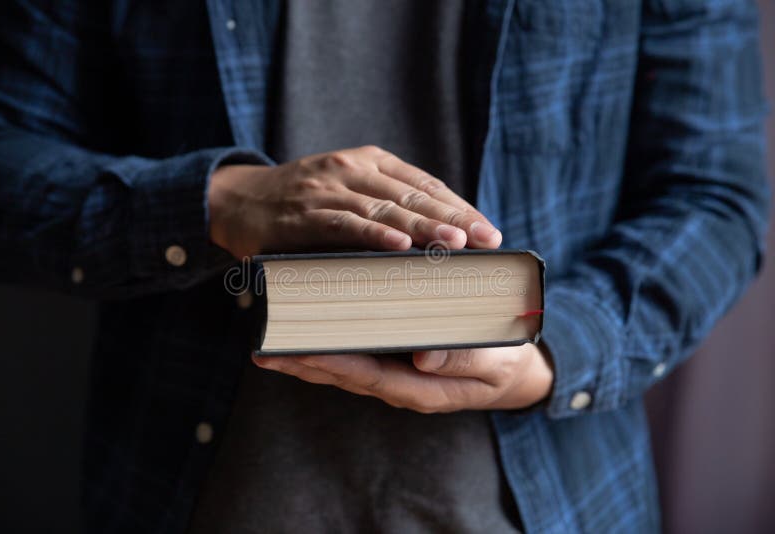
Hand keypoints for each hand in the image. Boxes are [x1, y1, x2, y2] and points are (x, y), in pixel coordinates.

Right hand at [208, 145, 501, 258]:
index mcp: (369, 162)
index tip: (488, 231)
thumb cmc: (302, 204)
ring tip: (455, 243)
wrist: (237, 200)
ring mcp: (328, 188)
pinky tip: (400, 247)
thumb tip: (437, 238)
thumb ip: (384, 206)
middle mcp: (352, 168)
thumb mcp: (346, 192)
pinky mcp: (304, 213)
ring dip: (421, 226)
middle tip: (486, 240)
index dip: (459, 206)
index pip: (424, 183)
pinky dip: (373, 235)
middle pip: (412, 194)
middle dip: (453, 218)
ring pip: (384, 209)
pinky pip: (345, 224)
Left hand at [252, 343, 553, 412]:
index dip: (332, 363)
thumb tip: (424, 356)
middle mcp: (402, 384)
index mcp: (422, 387)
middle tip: (266, 349)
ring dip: (310, 356)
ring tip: (273, 343)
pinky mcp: (398, 362)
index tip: (298, 352)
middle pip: (346, 374)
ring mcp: (398, 375)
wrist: (519, 372)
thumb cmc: (508, 363)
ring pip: (347, 367)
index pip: (368, 375)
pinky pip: (359, 357)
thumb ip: (464, 360)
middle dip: (305, 362)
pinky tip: (310, 335)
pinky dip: (331, 347)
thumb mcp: (496, 362)